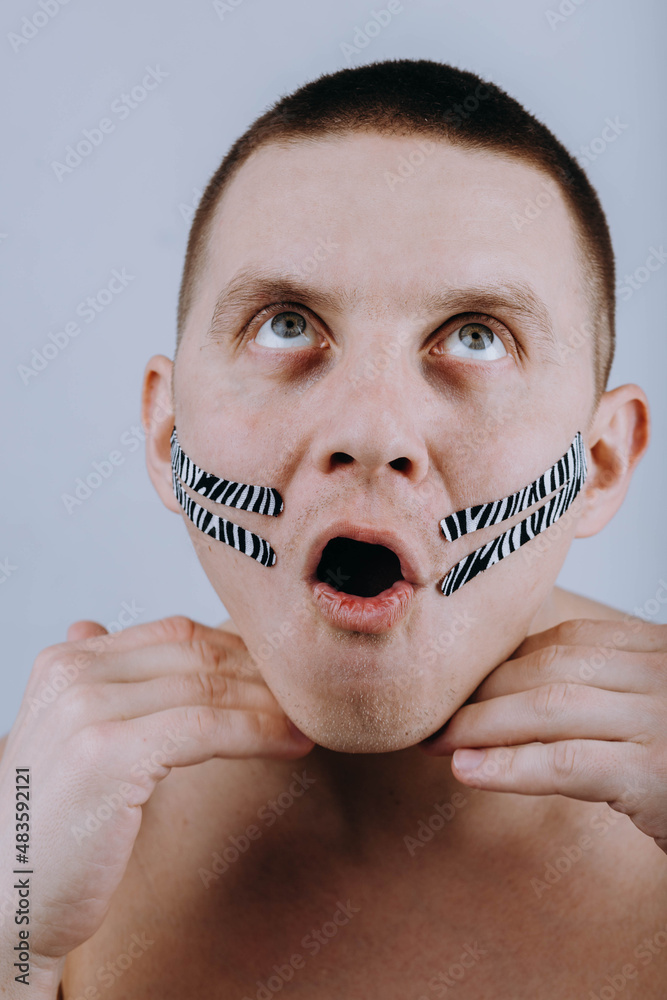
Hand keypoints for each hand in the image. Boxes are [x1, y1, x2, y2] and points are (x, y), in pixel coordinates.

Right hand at [0, 615, 313, 983]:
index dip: (236, 651)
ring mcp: (85, 711)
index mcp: (65, 663)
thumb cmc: (48, 828)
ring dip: (268, 704)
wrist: (4, 904)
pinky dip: (257, 732)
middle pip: (195, 654)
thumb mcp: (64, 739)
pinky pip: (206, 729)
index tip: (277, 675)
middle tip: (303, 697)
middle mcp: (72, 675)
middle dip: (258, 674)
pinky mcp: (109, 755)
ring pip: (207, 689)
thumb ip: (88, 683)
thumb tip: (94, 623)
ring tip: (304, 721)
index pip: (173, 633)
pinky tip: (289, 744)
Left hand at [419, 618, 666, 854]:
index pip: (565, 640)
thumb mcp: (652, 714)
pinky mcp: (658, 773)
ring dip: (483, 724)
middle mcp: (664, 673)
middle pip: (550, 666)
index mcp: (660, 651)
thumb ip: (604, 693)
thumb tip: (514, 695)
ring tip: (437, 743)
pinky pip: (568, 764)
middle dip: (484, 691)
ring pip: (550, 705)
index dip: (505, 662)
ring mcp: (664, 720)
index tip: (462, 686)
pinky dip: (511, 766)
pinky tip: (469, 773)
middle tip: (435, 716)